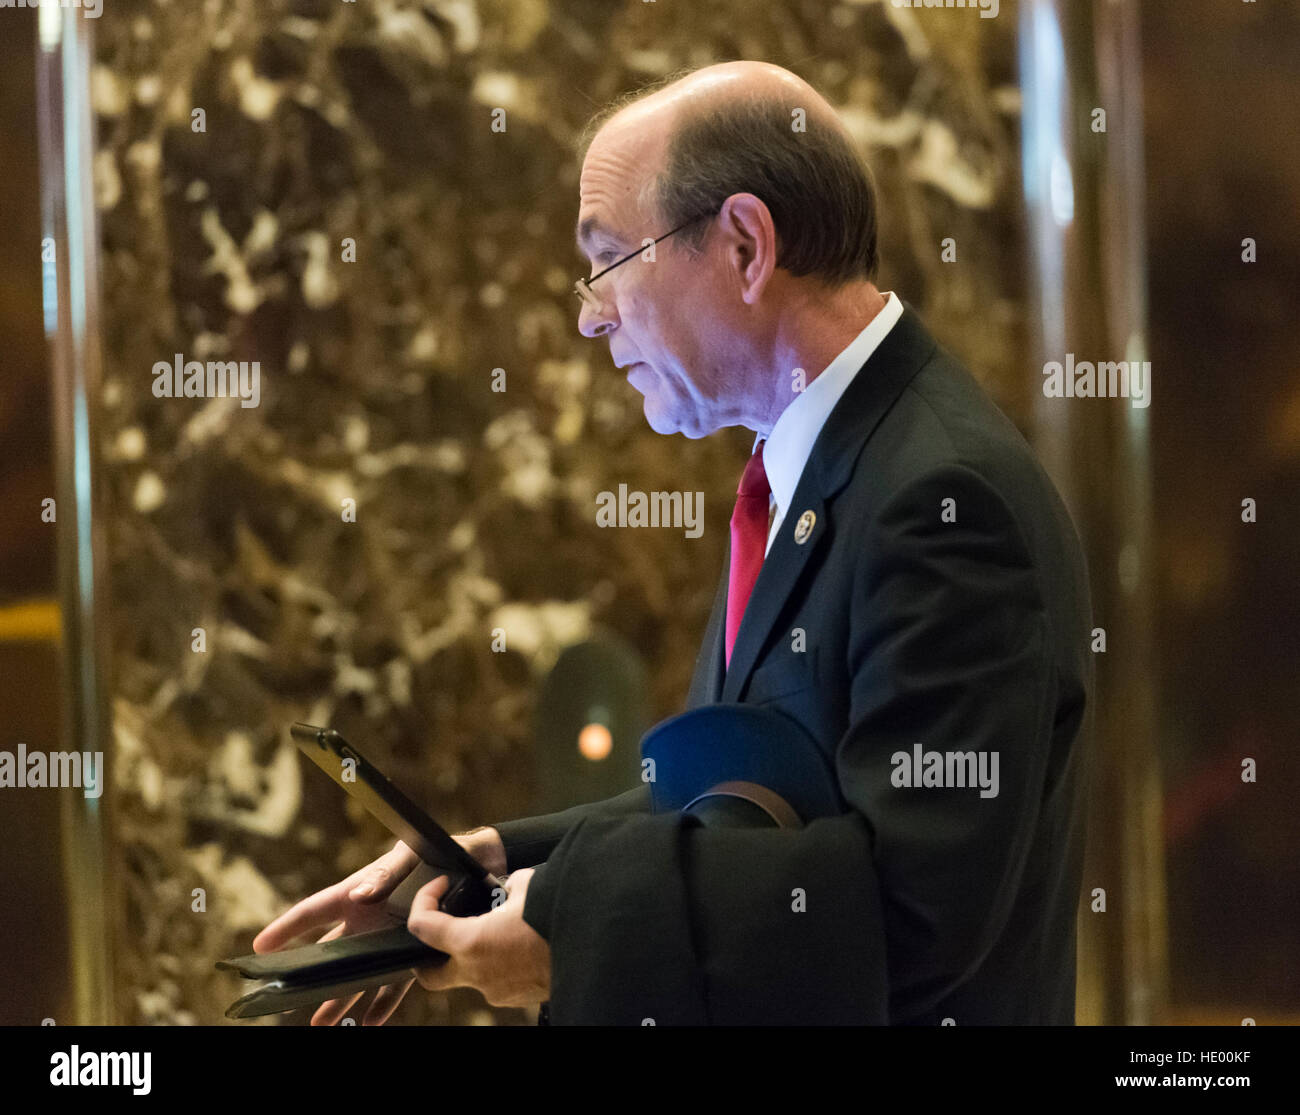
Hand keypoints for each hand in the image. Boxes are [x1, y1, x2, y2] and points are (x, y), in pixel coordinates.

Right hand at [251, 827, 507, 1024]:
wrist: (480, 864)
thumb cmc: (438, 849)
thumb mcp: (412, 853)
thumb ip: (386, 873)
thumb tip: (359, 895)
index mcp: (359, 891)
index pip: (315, 911)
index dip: (286, 928)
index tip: (259, 948)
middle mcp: (368, 918)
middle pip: (329, 952)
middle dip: (309, 977)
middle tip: (286, 1003)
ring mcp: (388, 937)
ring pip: (357, 974)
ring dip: (342, 999)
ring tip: (323, 1025)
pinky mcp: (413, 950)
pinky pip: (393, 982)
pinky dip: (382, 1003)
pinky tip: (370, 1023)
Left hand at [407, 867, 549, 1008]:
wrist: (594, 949)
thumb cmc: (558, 914)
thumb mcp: (528, 884)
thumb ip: (509, 886)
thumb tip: (510, 888)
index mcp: (471, 942)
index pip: (422, 927)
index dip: (423, 901)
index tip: (439, 887)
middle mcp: (477, 973)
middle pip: (430, 974)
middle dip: (428, 954)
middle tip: (441, 928)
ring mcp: (496, 991)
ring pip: (469, 975)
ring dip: (474, 953)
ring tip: (500, 927)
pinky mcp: (516, 997)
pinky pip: (496, 980)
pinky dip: (499, 962)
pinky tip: (521, 943)